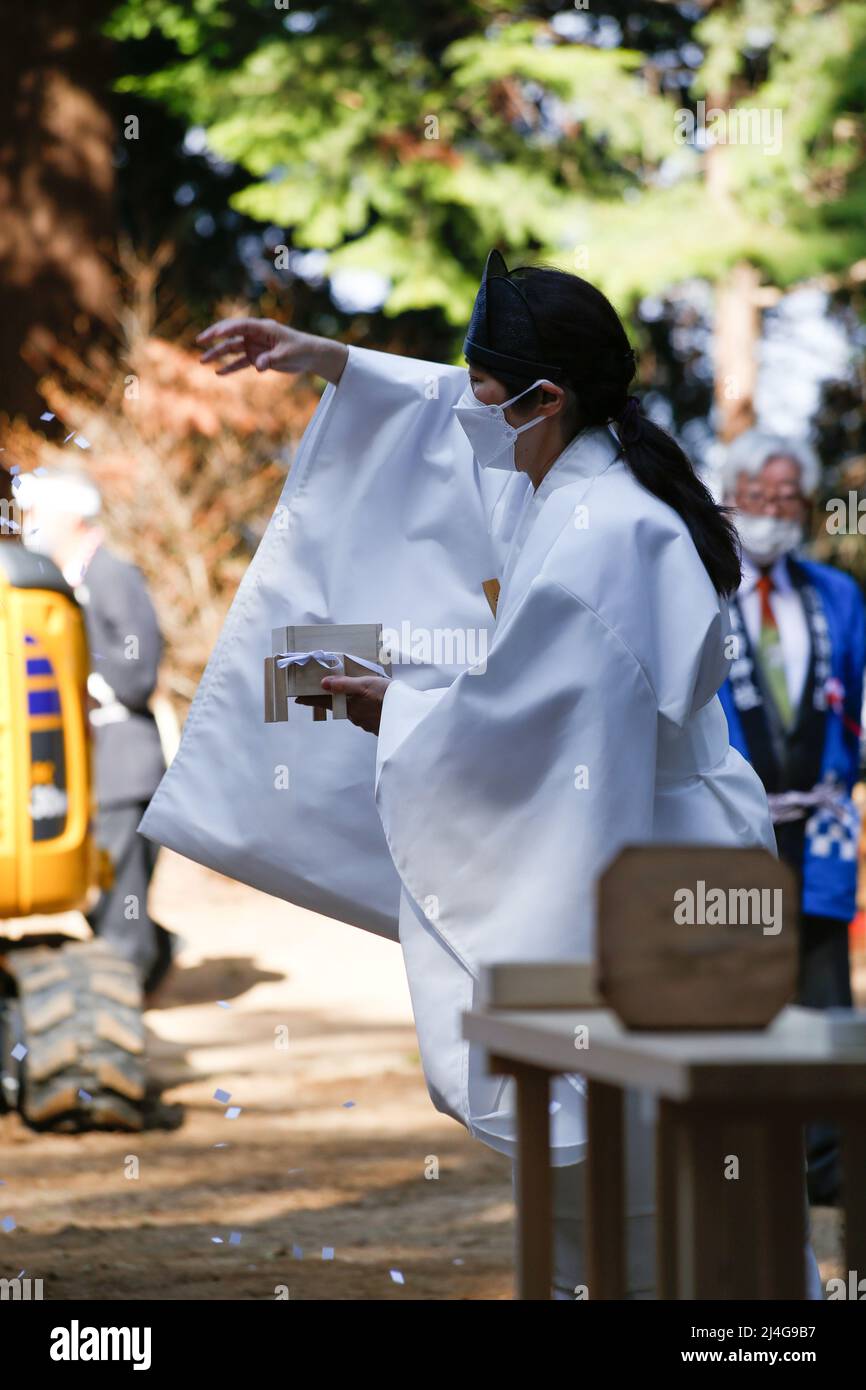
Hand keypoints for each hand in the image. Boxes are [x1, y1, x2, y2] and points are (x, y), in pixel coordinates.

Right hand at [196, 317, 347, 383]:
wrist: (311, 356)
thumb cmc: (301, 349)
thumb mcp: (287, 354)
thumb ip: (271, 359)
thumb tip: (257, 367)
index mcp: (263, 328)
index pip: (241, 325)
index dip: (227, 329)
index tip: (215, 334)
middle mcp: (256, 335)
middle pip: (231, 334)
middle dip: (214, 337)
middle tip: (200, 341)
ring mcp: (255, 346)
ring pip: (232, 349)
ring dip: (218, 354)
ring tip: (202, 361)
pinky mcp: (257, 357)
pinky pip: (240, 362)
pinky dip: (230, 367)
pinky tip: (218, 373)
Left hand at [297, 674, 390, 734]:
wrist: (410, 716)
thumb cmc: (387, 697)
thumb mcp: (365, 684)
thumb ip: (344, 684)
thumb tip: (323, 683)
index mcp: (350, 706)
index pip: (325, 702)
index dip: (311, 700)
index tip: (298, 699)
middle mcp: (355, 716)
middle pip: (339, 706)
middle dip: (334, 700)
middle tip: (328, 692)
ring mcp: (366, 723)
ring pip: (354, 711)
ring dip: (353, 704)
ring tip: (358, 695)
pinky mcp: (377, 726)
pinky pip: (367, 716)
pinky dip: (367, 709)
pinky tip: (374, 704)